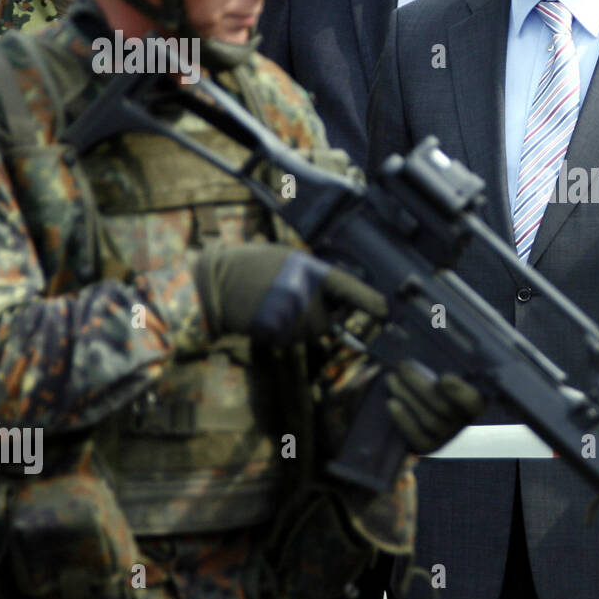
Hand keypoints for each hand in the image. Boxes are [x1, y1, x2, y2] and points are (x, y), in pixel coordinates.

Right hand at [194, 242, 386, 343]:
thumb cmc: (249, 266)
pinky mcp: (279, 336)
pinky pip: (294, 338)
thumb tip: (340, 294)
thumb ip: (315, 275)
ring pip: (313, 331)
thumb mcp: (287, 260)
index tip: (386, 310)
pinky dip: (286, 331)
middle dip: (324, 313)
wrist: (212, 287)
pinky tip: (268, 315)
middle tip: (294, 297)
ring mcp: (292, 318)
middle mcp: (306, 296)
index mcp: (309, 270)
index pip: (349, 289)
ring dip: (303, 323)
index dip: (370, 301)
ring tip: (275, 304)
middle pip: (331, 317)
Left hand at [385, 361, 484, 454]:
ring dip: (407, 397)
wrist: (416, 399)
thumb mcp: (442, 363)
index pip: (474, 401)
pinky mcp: (429, 446)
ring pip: (429, 420)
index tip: (443, 377)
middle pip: (443, 407)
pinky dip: (403, 419)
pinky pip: (417, 437)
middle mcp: (464, 420)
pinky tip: (391, 402)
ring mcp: (447, 436)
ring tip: (391, 378)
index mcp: (475, 398)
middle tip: (403, 366)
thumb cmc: (431, 374)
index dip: (460, 392)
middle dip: (419, 384)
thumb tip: (437, 341)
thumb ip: (444, 357)